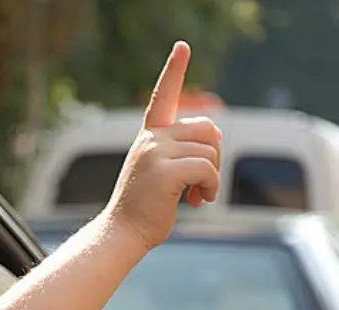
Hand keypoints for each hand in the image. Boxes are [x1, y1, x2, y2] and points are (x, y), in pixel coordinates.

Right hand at [105, 41, 220, 249]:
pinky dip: (211, 186)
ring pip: (210, 151)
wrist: (122, 233)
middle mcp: (151, 139)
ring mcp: (156, 153)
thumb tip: (216, 138)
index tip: (182, 47)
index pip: (163, 98)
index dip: (174, 71)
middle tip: (206, 181)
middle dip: (216, 155)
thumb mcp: (159, 172)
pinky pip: (207, 168)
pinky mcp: (165, 171)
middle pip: (207, 128)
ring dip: (213, 177)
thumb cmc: (143, 208)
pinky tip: (198, 201)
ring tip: (198, 196)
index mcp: (148, 137)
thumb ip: (179, 151)